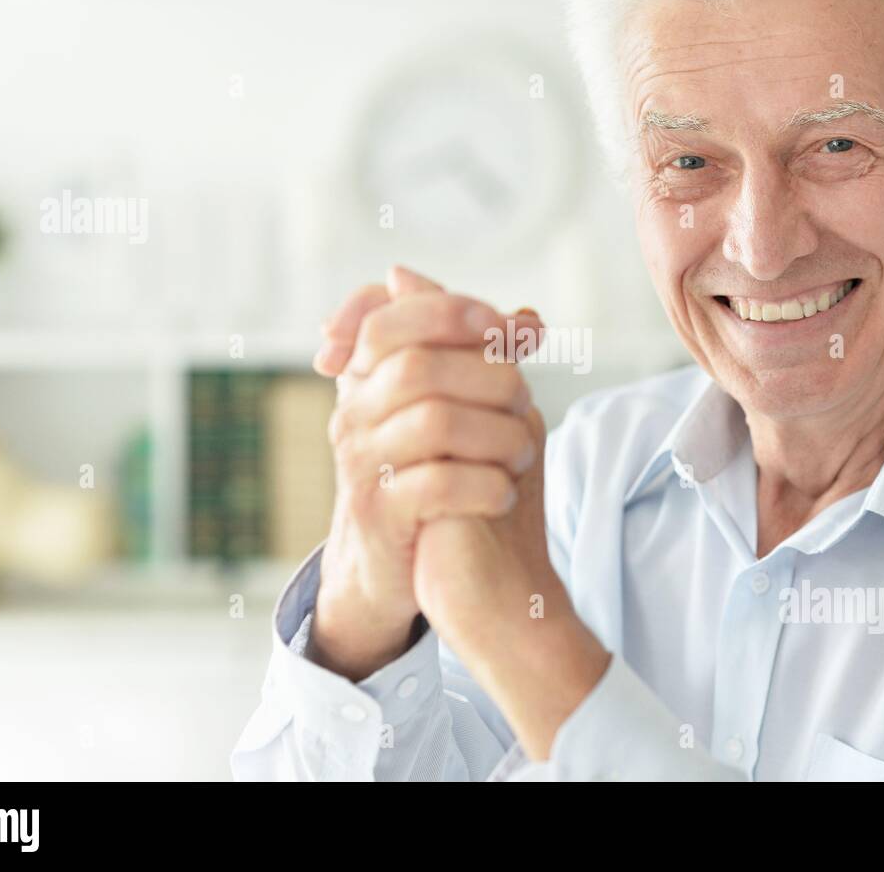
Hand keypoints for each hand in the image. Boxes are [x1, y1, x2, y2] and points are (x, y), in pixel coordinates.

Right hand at [307, 268, 542, 680]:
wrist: (385, 571)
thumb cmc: (425, 477)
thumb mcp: (442, 412)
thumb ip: (476, 362)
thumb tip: (530, 319)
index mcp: (364, 380)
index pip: (386, 320)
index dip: (450, 312)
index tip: (510, 331)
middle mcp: (352, 416)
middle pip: (416, 367)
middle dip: (488, 378)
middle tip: (525, 402)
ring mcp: (362, 465)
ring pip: (434, 422)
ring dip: (497, 434)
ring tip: (522, 453)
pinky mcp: (380, 516)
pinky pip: (439, 486)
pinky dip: (486, 484)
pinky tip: (504, 493)